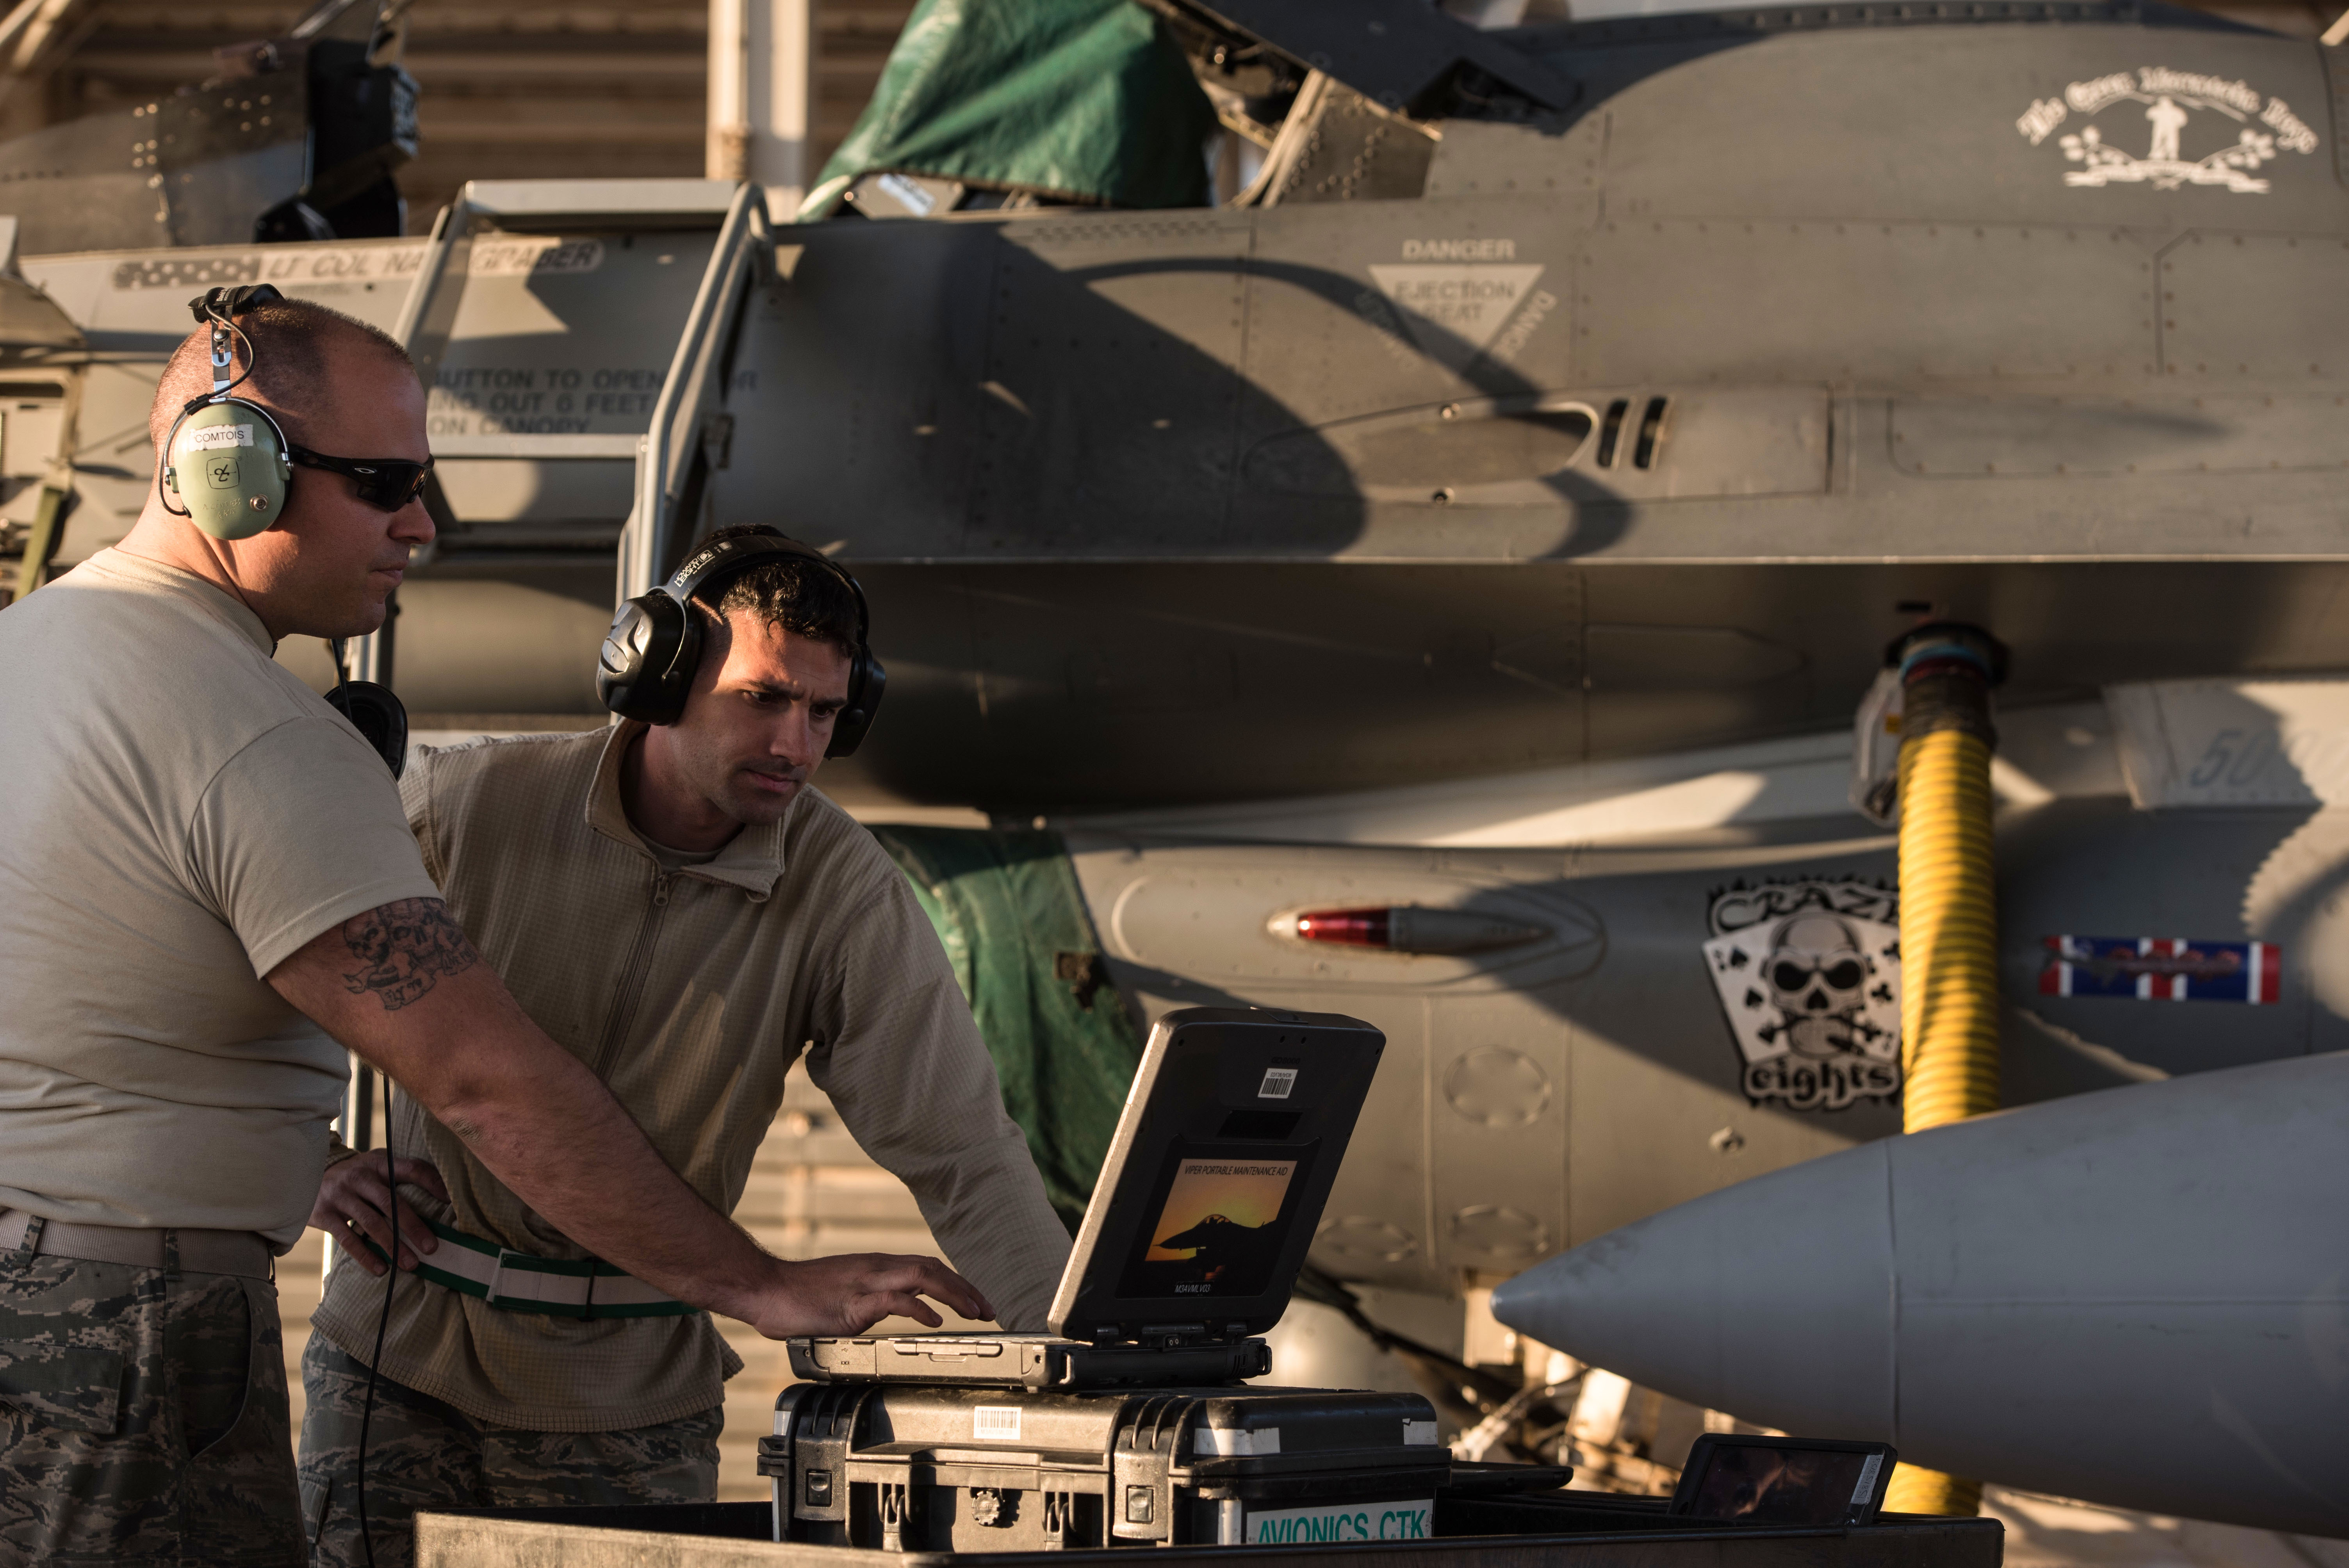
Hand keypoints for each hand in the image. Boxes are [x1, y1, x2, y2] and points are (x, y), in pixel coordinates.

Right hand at [310, 1152, 447, 1276]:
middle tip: (431, 1247)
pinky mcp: (325, 1214)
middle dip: (413, 1226)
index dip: (432, 1183)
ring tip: (411, 1264)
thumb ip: (401, 1176)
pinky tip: (381, 1269)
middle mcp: (361, 1177)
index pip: (411, 1169)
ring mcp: (341, 1195)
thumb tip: (442, 1196)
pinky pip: (348, 1238)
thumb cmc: (356, 1175)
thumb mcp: (376, 1165)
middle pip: (391, 1202)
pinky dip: (365, 1255)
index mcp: (379, 1163)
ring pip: (371, 1222)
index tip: (451, 1201)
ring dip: (393, 1245)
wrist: (306, 1174)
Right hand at [741, 1252, 994, 1338]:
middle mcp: (875, 1268)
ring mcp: (865, 1282)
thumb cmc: (798, 1296)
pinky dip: (918, 1308)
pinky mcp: (852, 1301)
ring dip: (954, 1294)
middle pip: (932, 1269)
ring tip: (975, 1312)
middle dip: (966, 1288)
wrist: (765, 1289)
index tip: (977, 1301)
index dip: (956, 1282)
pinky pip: (893, 1300)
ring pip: (921, 1277)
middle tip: (989, 1309)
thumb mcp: (844, 1297)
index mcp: (875, 1267)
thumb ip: (870, 1302)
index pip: (926, 1268)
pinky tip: (934, 1321)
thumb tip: (891, 1315)